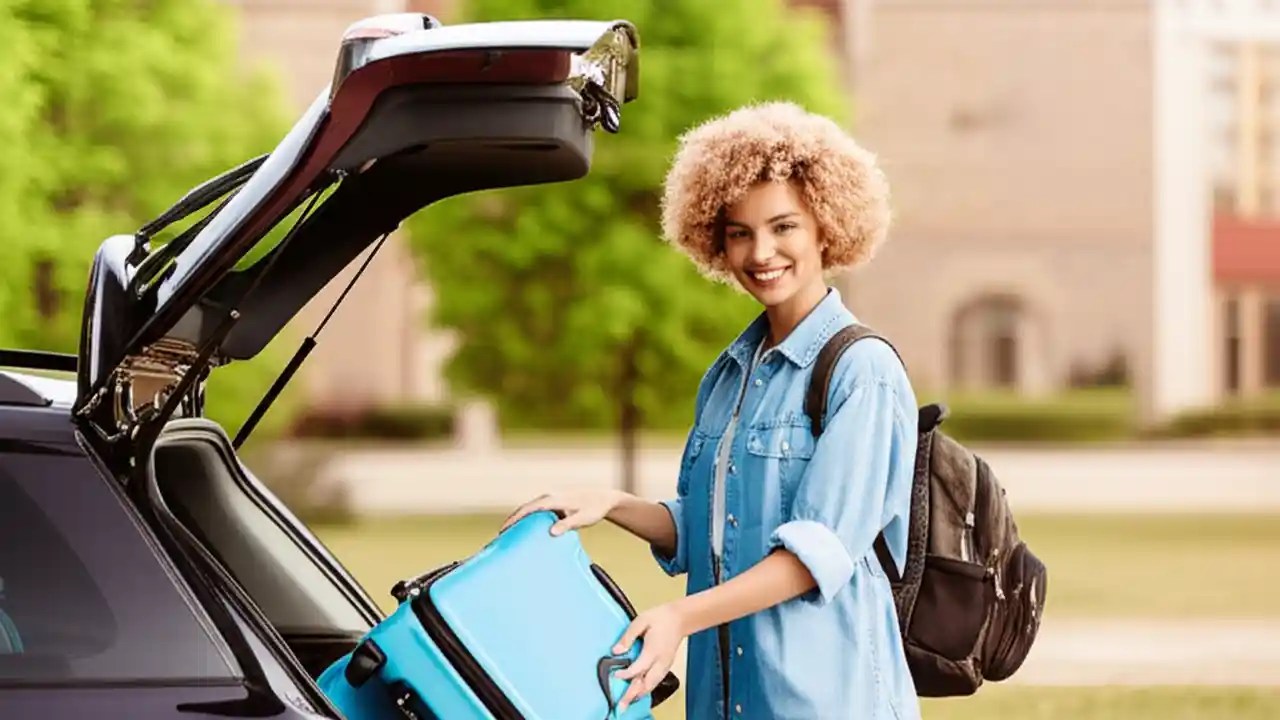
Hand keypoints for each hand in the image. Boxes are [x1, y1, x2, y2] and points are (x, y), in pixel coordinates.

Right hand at [500, 488, 623, 535]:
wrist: (604, 498)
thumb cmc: (595, 509)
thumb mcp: (583, 519)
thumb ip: (567, 525)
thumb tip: (551, 532)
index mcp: (554, 499)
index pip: (529, 509)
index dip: (515, 518)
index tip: (504, 529)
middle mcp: (550, 496)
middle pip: (525, 508)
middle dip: (512, 520)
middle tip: (500, 536)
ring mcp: (552, 499)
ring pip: (530, 509)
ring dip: (519, 519)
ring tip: (508, 535)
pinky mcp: (555, 503)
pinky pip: (537, 511)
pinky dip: (528, 518)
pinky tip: (525, 530)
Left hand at [612, 602, 687, 712]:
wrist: (680, 619)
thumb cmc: (660, 618)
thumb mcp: (641, 621)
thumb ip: (628, 637)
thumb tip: (616, 651)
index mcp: (654, 650)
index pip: (638, 668)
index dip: (626, 674)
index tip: (615, 675)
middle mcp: (660, 661)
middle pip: (646, 683)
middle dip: (632, 694)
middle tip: (620, 704)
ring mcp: (665, 665)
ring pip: (652, 685)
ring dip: (639, 694)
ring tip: (627, 702)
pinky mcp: (666, 666)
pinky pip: (655, 682)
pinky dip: (646, 690)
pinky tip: (638, 693)